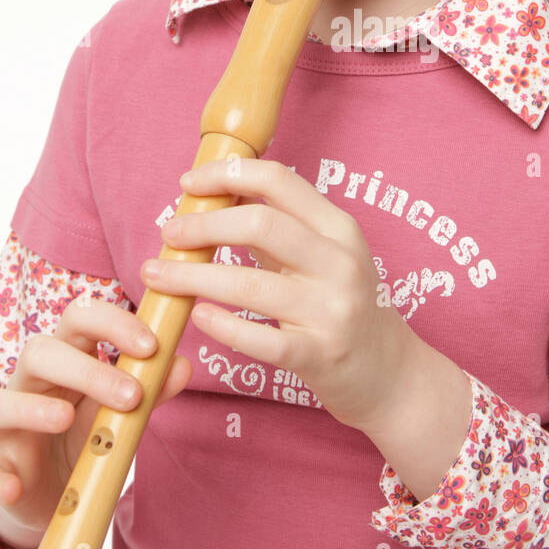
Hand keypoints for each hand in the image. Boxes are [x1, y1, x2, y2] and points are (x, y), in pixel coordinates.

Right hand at [0, 295, 191, 545]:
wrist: (61, 493)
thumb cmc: (90, 435)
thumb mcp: (124, 411)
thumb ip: (153, 389)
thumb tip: (182, 366)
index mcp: (66, 361)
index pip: (78, 319)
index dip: (112, 323)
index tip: (151, 346)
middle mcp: (29, 387)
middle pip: (37, 353)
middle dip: (84, 369)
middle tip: (131, 394)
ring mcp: (6, 430)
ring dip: (28, 408)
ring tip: (65, 418)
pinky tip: (14, 486)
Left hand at [142, 156, 412, 430]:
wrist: (390, 374)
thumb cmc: (345, 307)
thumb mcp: (325, 256)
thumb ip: (279, 228)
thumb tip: (218, 195)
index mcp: (339, 229)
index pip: (280, 180)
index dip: (227, 174)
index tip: (189, 184)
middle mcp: (340, 263)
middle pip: (260, 224)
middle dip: (203, 225)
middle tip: (168, 233)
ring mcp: (331, 310)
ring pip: (248, 285)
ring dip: (192, 278)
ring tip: (158, 276)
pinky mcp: (319, 355)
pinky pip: (258, 338)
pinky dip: (220, 326)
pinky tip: (197, 317)